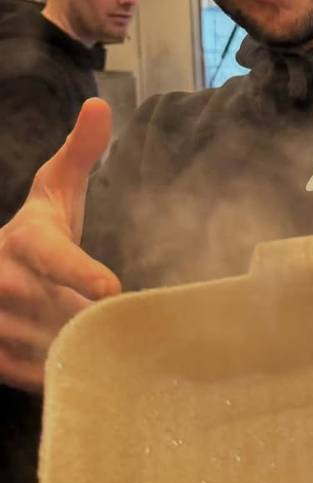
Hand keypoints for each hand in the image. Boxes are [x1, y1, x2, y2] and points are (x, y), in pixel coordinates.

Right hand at [0, 98, 121, 390]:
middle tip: (129, 332)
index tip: (112, 288)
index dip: (80, 272)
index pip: (55, 255)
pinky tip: (91, 376)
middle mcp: (2, 279)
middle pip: (57, 309)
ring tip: (119, 356)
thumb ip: (79, 154)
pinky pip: (32, 376)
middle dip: (90, 322)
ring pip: (46, 347)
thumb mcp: (54, 195)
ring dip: (80, 352)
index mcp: (27, 240)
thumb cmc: (36, 234)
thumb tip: (99, 105)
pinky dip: (62, 377)